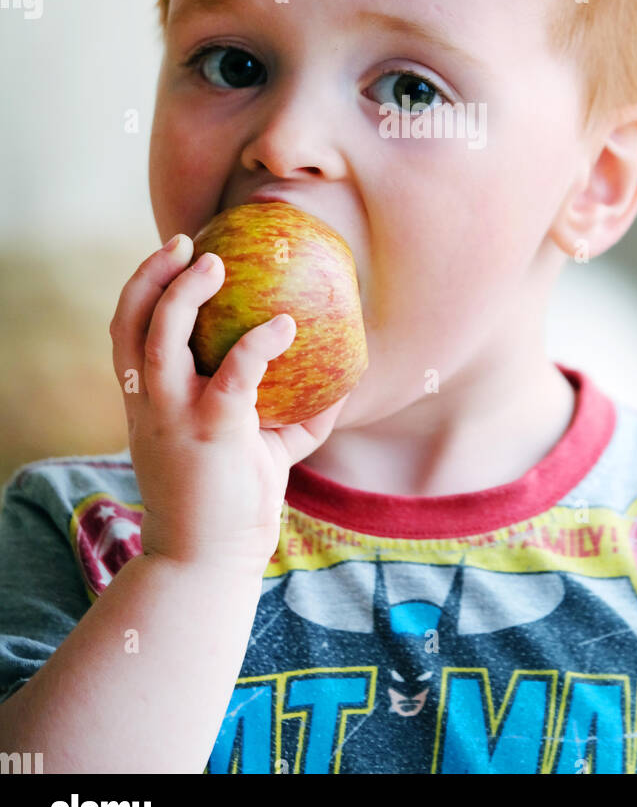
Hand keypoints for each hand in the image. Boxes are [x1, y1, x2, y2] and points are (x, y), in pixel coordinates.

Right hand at [109, 233, 349, 577]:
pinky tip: (286, 326)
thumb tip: (341, 384)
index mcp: (148, 403)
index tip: (171, 255)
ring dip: (183, 295)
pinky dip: (257, 344)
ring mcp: (175, 417)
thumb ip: (289, 416)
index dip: (141, 289)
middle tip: (185, 242)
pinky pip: (233, 375)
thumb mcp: (258, 450)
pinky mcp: (212, 433)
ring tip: (217, 264)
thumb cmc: (231, 504)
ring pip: (160, 340)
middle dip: (150, 276)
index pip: (125, 334)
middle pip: (128, 324)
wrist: (207, 564)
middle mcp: (150, 404)